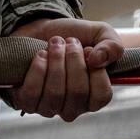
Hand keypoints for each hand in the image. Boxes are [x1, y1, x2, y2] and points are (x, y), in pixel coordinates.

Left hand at [8, 19, 123, 121]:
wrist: (42, 30)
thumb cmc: (74, 36)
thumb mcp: (101, 34)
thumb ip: (112, 46)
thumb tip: (98, 60)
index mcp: (94, 96)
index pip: (101, 96)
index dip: (96, 71)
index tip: (88, 49)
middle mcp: (73, 108)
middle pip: (78, 92)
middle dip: (74, 59)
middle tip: (69, 40)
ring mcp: (49, 108)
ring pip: (55, 93)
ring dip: (56, 61)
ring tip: (55, 43)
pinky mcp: (27, 102)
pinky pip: (32, 93)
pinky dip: (37, 69)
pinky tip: (41, 55)